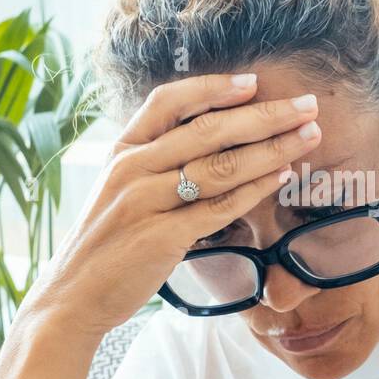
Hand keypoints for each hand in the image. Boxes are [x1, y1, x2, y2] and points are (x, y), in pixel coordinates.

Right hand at [24, 73, 321, 336]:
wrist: (72, 297)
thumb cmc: (106, 243)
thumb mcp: (120, 190)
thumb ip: (155, 163)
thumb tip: (211, 138)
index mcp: (121, 151)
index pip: (168, 101)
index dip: (213, 88)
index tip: (254, 81)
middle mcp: (131, 169)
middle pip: (207, 129)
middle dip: (264, 115)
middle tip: (306, 106)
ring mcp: (144, 202)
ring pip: (220, 166)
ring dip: (271, 149)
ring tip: (307, 137)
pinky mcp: (161, 238)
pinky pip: (218, 208)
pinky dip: (255, 190)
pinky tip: (282, 177)